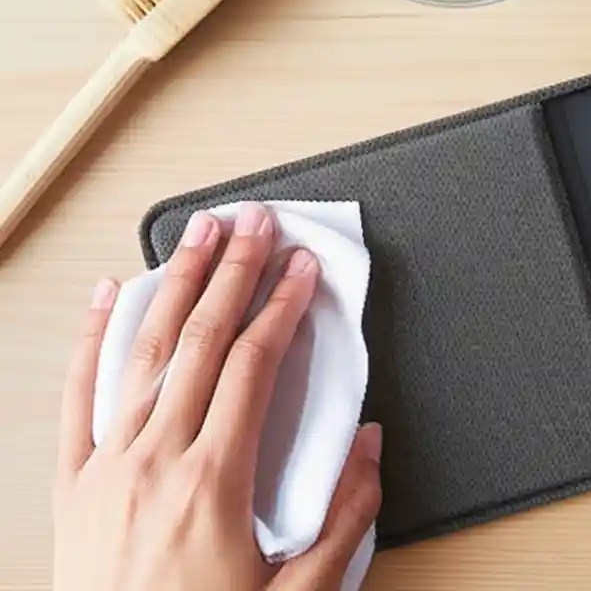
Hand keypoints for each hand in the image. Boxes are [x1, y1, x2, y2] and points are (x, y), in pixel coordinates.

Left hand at [53, 203, 381, 590]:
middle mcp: (155, 460)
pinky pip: (78, 394)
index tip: (302, 269)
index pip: (255, 366)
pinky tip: (109, 293)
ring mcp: (107, 466)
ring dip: (175, 283)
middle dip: (234, 271)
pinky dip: (92, 336)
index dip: (283, 307)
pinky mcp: (72, 482)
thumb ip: (345, 517)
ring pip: (143, 351)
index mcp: (215, 481)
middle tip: (256, 223)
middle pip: (201, 341)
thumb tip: (368, 443)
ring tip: (198, 233)